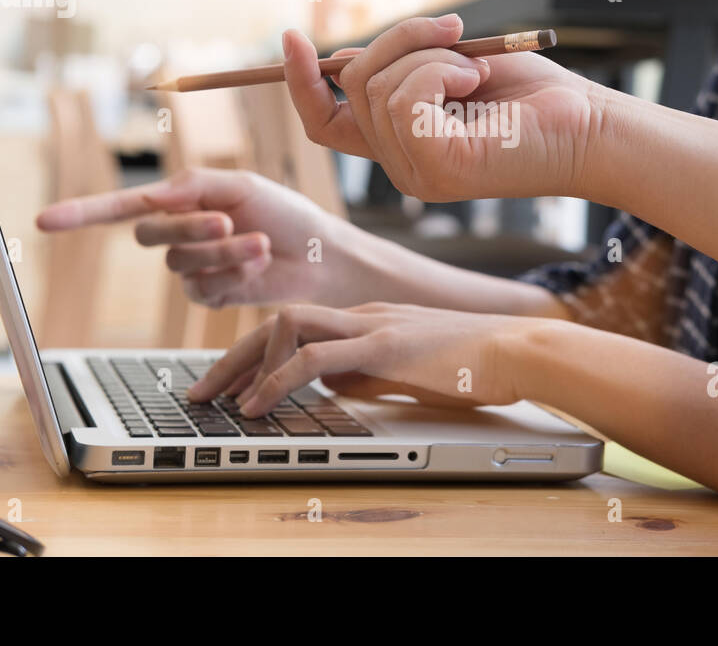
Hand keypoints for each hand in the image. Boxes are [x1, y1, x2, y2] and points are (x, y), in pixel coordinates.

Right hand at [36, 168, 340, 308]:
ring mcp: (191, 266)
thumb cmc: (286, 212)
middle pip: (150, 233)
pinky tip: (258, 265)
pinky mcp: (209, 294)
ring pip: (180, 262)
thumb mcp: (243, 186)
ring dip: (224, 252)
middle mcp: (179, 233)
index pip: (120, 207)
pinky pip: (201, 287)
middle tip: (229, 222)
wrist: (320, 254)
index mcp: (181, 199)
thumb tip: (152, 197)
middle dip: (191, 228)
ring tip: (262, 243)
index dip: (81, 213)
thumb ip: (195, 187)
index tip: (45, 221)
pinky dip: (232, 274)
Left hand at [186, 301, 544, 415]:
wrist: (519, 351)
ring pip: (287, 324)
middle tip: (198, 395)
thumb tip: (325, 393)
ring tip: (223, 402)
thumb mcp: (403, 372)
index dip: (251, 356)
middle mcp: (361, 312)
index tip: (224, 387)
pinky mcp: (385, 343)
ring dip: (248, 364)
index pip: (292, 325)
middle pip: (276, 319)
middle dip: (230, 358)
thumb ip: (363, 374)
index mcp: (365, 317)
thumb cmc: (472, 366)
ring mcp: (372, 323)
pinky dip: (279, 380)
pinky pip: (317, 356)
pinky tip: (260, 404)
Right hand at [282, 14, 606, 201]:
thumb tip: (345, 56)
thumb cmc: (536, 98)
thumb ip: (404, 65)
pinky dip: (439, 72)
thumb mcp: (456, 66)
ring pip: (378, 86)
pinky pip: (403, 99)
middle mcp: (400, 166)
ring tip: (476, 67)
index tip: (290, 35)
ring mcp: (414, 172)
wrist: (593, 128)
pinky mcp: (435, 167)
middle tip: (455, 31)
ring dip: (429, 54)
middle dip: (399, 39)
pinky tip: (476, 81)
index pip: (326, 122)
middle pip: (352, 84)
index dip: (300, 81)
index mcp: (402, 145)